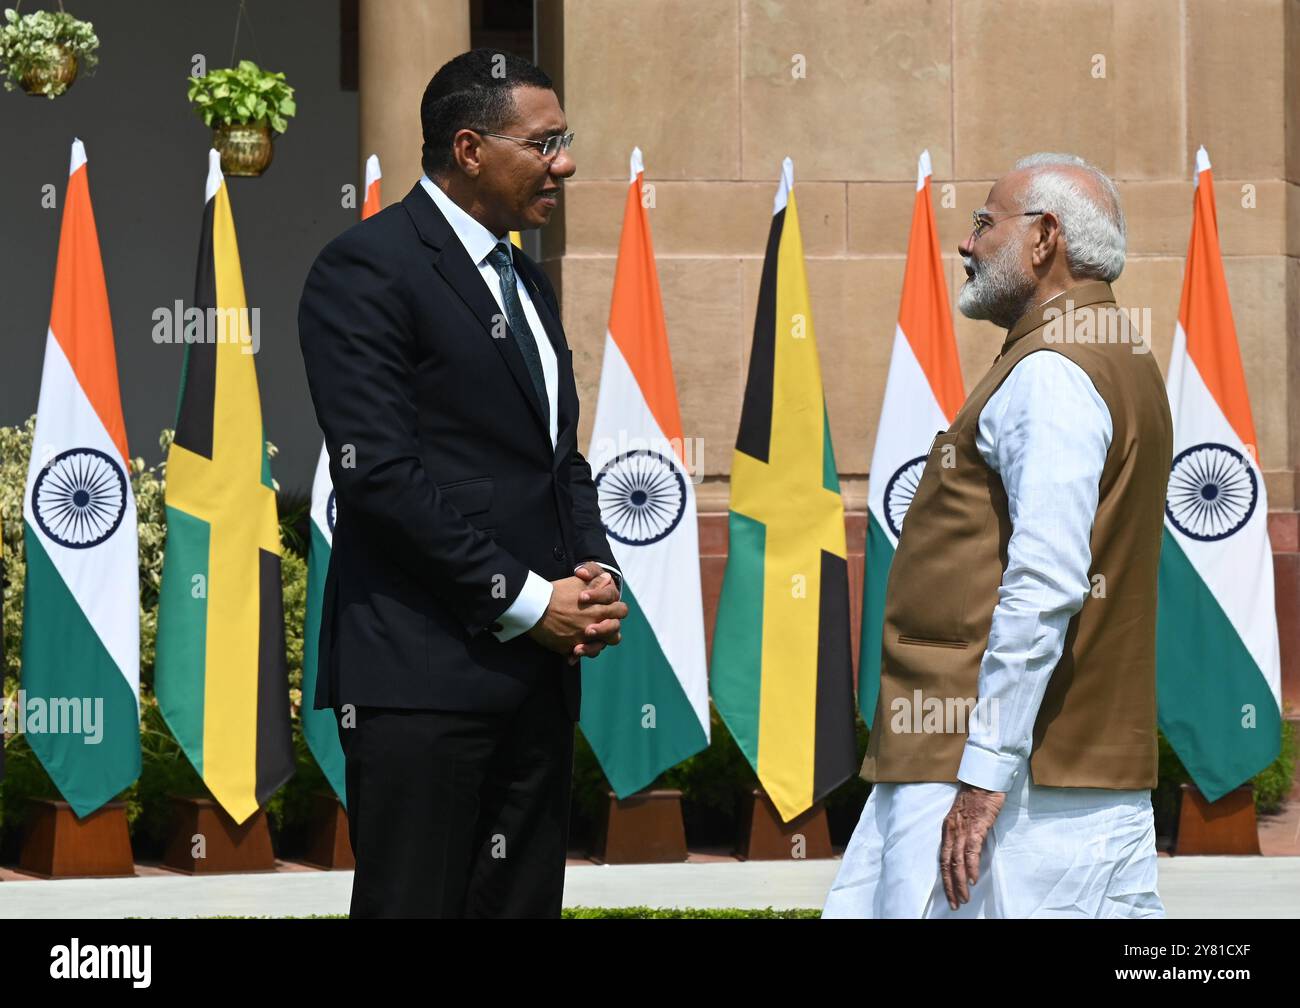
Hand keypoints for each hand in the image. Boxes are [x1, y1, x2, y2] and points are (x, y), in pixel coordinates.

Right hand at [527, 570, 625, 665]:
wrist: (534, 607)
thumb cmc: (557, 592)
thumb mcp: (579, 582)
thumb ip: (596, 582)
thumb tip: (607, 578)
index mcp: (599, 610)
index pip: (621, 611)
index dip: (617, 609)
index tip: (608, 608)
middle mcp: (594, 627)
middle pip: (614, 635)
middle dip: (609, 630)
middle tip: (598, 625)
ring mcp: (581, 640)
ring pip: (597, 649)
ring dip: (593, 646)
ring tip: (585, 640)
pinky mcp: (568, 649)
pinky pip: (576, 656)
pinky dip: (575, 655)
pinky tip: (572, 653)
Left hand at [939, 782, 1005, 909]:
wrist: (983, 779)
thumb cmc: (976, 798)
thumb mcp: (964, 818)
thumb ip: (963, 834)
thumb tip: (967, 853)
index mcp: (948, 830)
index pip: (943, 859)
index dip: (945, 879)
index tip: (949, 895)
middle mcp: (951, 831)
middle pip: (947, 864)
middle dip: (950, 886)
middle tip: (955, 904)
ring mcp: (963, 829)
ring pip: (957, 860)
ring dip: (960, 882)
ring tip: (964, 898)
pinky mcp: (976, 826)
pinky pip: (972, 850)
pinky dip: (971, 866)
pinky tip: (972, 880)